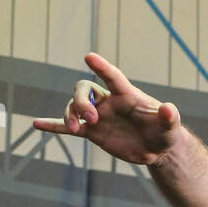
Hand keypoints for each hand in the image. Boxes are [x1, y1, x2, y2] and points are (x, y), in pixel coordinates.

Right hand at [32, 53, 183, 165]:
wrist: (157, 149)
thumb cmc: (165, 132)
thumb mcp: (171, 127)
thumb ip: (170, 117)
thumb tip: (169, 108)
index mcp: (126, 95)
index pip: (112, 77)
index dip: (101, 67)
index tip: (89, 57)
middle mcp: (108, 102)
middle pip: (84, 90)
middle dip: (82, 101)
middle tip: (91, 118)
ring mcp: (98, 116)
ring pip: (73, 107)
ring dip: (69, 115)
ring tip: (75, 129)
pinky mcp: (93, 132)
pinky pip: (68, 126)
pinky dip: (53, 125)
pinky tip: (36, 125)